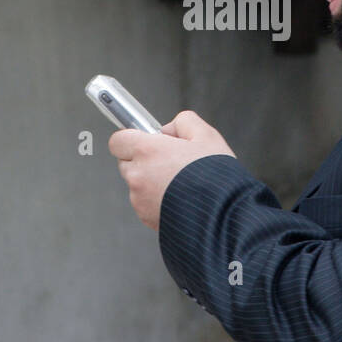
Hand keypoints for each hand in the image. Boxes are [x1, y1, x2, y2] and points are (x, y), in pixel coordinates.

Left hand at [108, 110, 235, 230]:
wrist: (223, 215)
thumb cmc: (215, 176)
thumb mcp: (206, 135)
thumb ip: (184, 122)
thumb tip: (169, 129)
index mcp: (147, 151)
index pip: (118, 140)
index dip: (132, 138)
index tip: (147, 141)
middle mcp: (138, 175)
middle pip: (126, 163)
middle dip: (143, 160)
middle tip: (169, 161)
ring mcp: (140, 200)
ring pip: (137, 185)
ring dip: (150, 182)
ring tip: (180, 183)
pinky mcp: (147, 218)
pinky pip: (145, 204)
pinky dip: (157, 201)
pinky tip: (180, 198)